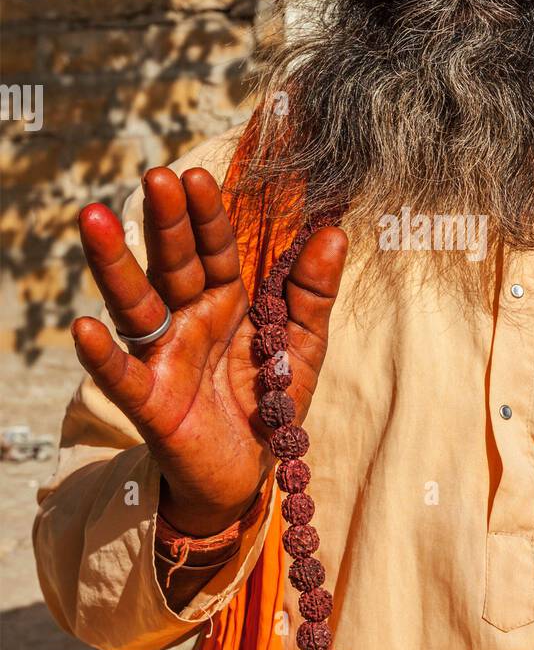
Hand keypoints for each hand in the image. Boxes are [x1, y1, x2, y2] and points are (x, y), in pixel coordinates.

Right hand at [72, 166, 346, 536]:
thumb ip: (314, 293)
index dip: (207, 215)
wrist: (248, 474)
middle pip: (174, 264)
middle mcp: (189, 319)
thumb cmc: (269, 403)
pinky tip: (83, 327)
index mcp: (226, 300)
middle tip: (157, 178)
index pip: (215, 248)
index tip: (197, 175)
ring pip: (137, 305)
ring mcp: (165, 357)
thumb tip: (333, 233)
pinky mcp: (151, 403)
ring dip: (116, 266)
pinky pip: (124, 376)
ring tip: (97, 222)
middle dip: (166, 222)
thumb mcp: (303, 346)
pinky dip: (102, 355)